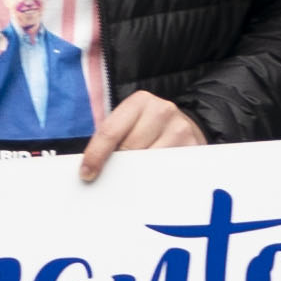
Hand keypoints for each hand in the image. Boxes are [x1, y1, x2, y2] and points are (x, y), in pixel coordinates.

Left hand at [74, 90, 205, 182]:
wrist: (186, 125)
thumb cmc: (148, 128)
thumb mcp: (130, 123)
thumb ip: (113, 138)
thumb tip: (91, 168)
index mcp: (140, 101)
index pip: (110, 131)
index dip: (96, 155)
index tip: (87, 174)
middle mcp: (162, 111)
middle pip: (129, 150)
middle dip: (118, 166)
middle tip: (114, 176)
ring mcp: (180, 129)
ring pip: (148, 163)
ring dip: (138, 175)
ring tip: (135, 176)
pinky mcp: (193, 148)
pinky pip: (167, 171)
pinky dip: (155, 179)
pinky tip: (151, 180)